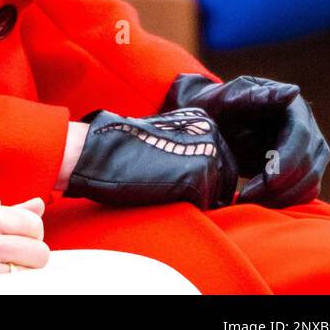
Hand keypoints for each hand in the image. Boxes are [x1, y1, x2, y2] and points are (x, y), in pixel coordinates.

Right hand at [0, 194, 48, 287]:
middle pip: (37, 251)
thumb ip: (4, 211)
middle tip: (17, 258)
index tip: (23, 239)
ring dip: (20, 273)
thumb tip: (37, 205)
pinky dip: (8, 284)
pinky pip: (9, 287)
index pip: (32, 224)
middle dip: (32, 256)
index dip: (33, 234)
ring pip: (25, 274)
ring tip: (4, 269)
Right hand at [65, 107, 238, 210]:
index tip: (185, 183)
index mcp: (204, 121)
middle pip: (226, 178)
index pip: (224, 161)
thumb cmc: (128, 147)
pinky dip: (189, 207)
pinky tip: (166, 195)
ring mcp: (208, 155)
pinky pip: (205, 206)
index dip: (208, 179)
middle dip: (208, 191)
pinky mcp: (198, 179)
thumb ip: (191, 148)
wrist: (103, 152)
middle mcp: (212, 134)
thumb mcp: (168, 136)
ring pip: (217, 193)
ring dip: (198, 199)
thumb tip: (211, 175)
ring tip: (168, 190)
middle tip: (177, 191)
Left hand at [163, 73, 329, 207]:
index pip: (301, 137)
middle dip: (280, 186)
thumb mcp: (228, 99)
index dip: (287, 161)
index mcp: (294, 108)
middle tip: (247, 197)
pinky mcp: (304, 174)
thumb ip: (254, 96)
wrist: (214, 126)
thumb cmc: (217, 108)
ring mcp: (310, 154)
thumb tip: (293, 91)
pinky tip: (257, 203)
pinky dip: (283, 203)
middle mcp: (309, 131)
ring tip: (247, 200)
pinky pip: (303, 195)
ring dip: (281, 199)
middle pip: (309, 164)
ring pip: (309, 184)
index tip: (268, 180)